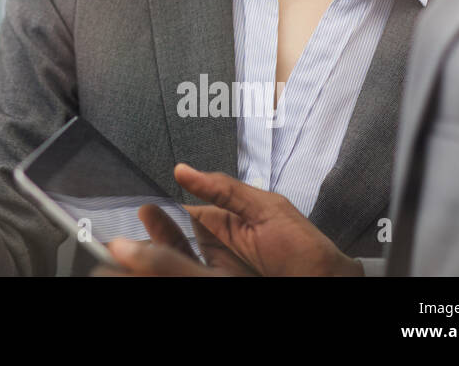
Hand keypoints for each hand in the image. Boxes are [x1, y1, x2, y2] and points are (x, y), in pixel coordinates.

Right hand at [105, 164, 362, 275]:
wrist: (330, 287)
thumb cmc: (309, 253)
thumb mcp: (268, 209)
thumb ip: (225, 189)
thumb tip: (184, 170)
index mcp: (227, 226)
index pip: (184, 218)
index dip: (162, 215)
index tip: (143, 209)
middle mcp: (217, 252)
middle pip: (174, 244)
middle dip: (152, 237)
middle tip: (127, 233)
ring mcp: (217, 272)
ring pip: (177, 262)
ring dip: (154, 254)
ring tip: (130, 249)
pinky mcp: (215, 283)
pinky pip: (187, 274)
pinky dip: (166, 268)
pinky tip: (149, 263)